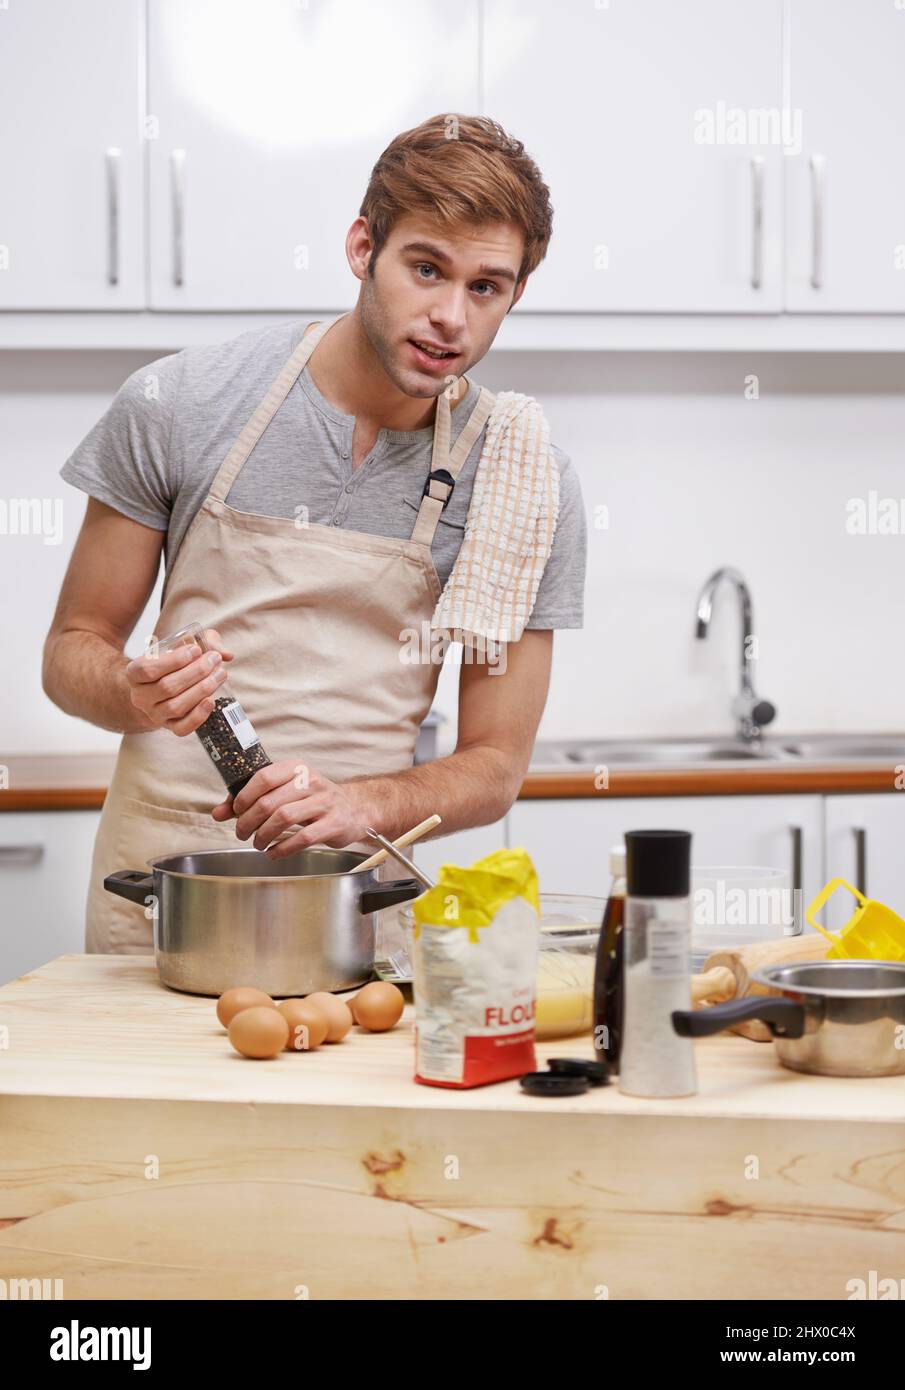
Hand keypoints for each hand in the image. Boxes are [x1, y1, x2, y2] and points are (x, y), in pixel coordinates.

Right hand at [126, 628, 234, 734]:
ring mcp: (154, 714)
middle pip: (167, 687)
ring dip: (201, 690)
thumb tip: (225, 653)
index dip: (174, 660)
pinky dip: (198, 716)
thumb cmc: (173, 664)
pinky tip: (211, 701)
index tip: (196, 649)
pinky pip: (182, 728)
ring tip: (220, 674)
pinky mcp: (170, 727)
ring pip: (176, 707)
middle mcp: (140, 696)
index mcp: (134, 673)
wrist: (159, 690)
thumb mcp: (181, 646)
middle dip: (195, 672)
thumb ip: (203, 642)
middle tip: (214, 660)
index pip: (148, 669)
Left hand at [210, 758, 375, 858]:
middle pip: (270, 802)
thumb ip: (250, 801)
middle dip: (249, 821)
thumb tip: (217, 813)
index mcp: (296, 768)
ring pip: (284, 818)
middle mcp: (311, 782)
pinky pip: (303, 838)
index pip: (263, 777)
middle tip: (242, 833)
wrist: (355, 809)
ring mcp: (325, 802)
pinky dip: (282, 849)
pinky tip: (274, 853)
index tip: (235, 812)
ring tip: (258, 844)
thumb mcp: (285, 793)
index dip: (244, 796)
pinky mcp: (334, 824)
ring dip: (264, 835)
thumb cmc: (313, 801)